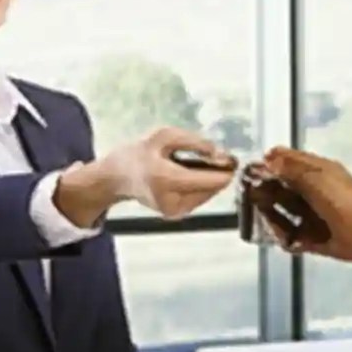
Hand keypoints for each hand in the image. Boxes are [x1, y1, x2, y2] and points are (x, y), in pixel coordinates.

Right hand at [105, 127, 235, 218]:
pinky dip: (199, 187)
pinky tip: (188, 176)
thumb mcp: (165, 136)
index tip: (233, 159)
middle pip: (211, 188)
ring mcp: (172, 211)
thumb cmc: (141, 152)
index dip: (226, 169)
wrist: (118, 176)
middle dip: (217, 173)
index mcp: (165, 178)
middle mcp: (170, 200)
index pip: (209, 180)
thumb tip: (221, 154)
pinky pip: (198, 199)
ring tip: (193, 164)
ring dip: (208, 180)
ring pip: (207, 194)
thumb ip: (196, 142)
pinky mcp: (174, 215)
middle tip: (215, 157)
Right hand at [262, 147, 351, 262]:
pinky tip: (278, 234)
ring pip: (285, 211)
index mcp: (318, 171)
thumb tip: (269, 158)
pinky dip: (283, 235)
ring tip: (262, 214)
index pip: (289, 160)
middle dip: (266, 190)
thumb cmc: (343, 201)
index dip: (271, 162)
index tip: (253, 169)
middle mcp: (313, 190)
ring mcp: (313, 214)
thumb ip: (291, 168)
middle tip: (252, 194)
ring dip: (272, 213)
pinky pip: (292, 235)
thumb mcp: (316, 178)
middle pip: (283, 186)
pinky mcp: (313, 237)